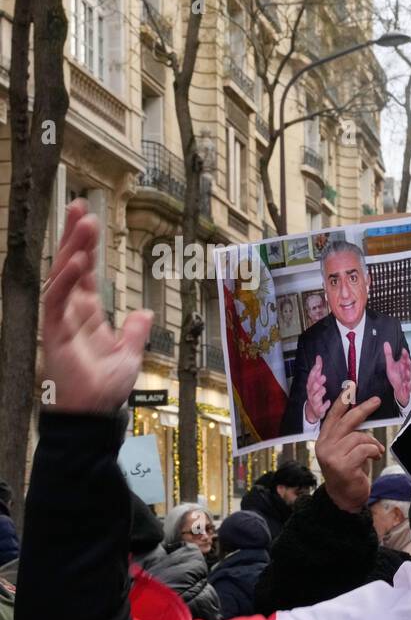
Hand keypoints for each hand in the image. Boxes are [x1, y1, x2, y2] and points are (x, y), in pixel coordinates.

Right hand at [40, 201, 152, 414]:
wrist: (93, 412)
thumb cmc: (105, 387)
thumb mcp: (130, 354)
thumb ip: (136, 332)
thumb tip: (146, 312)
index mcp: (88, 313)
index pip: (86, 272)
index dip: (87, 247)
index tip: (89, 220)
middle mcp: (72, 311)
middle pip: (71, 265)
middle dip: (75, 236)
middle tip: (81, 207)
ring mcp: (61, 319)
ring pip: (62, 275)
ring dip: (72, 249)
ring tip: (83, 224)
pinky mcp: (54, 331)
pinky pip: (57, 300)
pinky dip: (66, 280)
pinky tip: (76, 261)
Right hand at [304, 355, 329, 424]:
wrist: (311, 411)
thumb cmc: (314, 394)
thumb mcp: (315, 381)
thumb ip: (317, 370)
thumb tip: (318, 358)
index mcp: (311, 386)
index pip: (311, 377)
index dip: (314, 371)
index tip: (318, 365)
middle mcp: (311, 393)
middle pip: (312, 387)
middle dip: (316, 382)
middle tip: (323, 377)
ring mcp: (314, 402)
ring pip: (315, 397)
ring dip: (319, 393)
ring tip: (323, 389)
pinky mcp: (318, 410)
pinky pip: (320, 409)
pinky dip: (323, 406)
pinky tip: (328, 402)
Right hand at [316, 394, 384, 513]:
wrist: (345, 499)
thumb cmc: (349, 473)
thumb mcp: (346, 451)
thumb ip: (348, 435)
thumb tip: (360, 413)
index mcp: (324, 440)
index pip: (332, 417)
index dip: (341, 402)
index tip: (350, 388)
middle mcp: (324, 446)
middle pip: (346, 421)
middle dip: (363, 409)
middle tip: (376, 401)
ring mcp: (332, 456)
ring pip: (359, 437)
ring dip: (372, 443)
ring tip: (375, 452)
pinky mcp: (343, 466)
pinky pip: (365, 449)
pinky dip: (374, 452)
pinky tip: (374, 458)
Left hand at [384, 342, 410, 406]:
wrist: (399, 390)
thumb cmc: (396, 377)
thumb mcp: (390, 365)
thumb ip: (388, 354)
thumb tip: (386, 344)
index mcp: (402, 365)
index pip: (405, 358)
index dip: (404, 355)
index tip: (403, 350)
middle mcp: (406, 372)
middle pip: (408, 367)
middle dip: (408, 364)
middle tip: (407, 361)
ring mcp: (407, 380)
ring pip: (409, 377)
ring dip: (408, 375)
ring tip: (407, 373)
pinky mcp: (407, 388)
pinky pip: (408, 387)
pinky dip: (408, 386)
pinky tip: (407, 385)